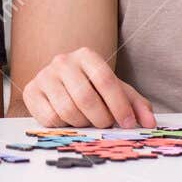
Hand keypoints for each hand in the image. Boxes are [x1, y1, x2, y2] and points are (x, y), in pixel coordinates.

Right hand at [20, 47, 154, 128]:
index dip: (119, 106)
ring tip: (86, 120)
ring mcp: (44, 75)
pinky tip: (68, 119)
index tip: (128, 123)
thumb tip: (150, 123)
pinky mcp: (31, 92)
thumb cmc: (92, 88)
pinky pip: (50, 118)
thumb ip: (136, 106)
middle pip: (85, 97)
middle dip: (100, 119)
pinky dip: (64, 126)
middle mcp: (63, 61)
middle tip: (106, 125)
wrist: (60, 84)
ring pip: (67, 110)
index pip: (105, 80)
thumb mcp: (117, 92)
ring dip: (82, 123)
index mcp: (86, 55)